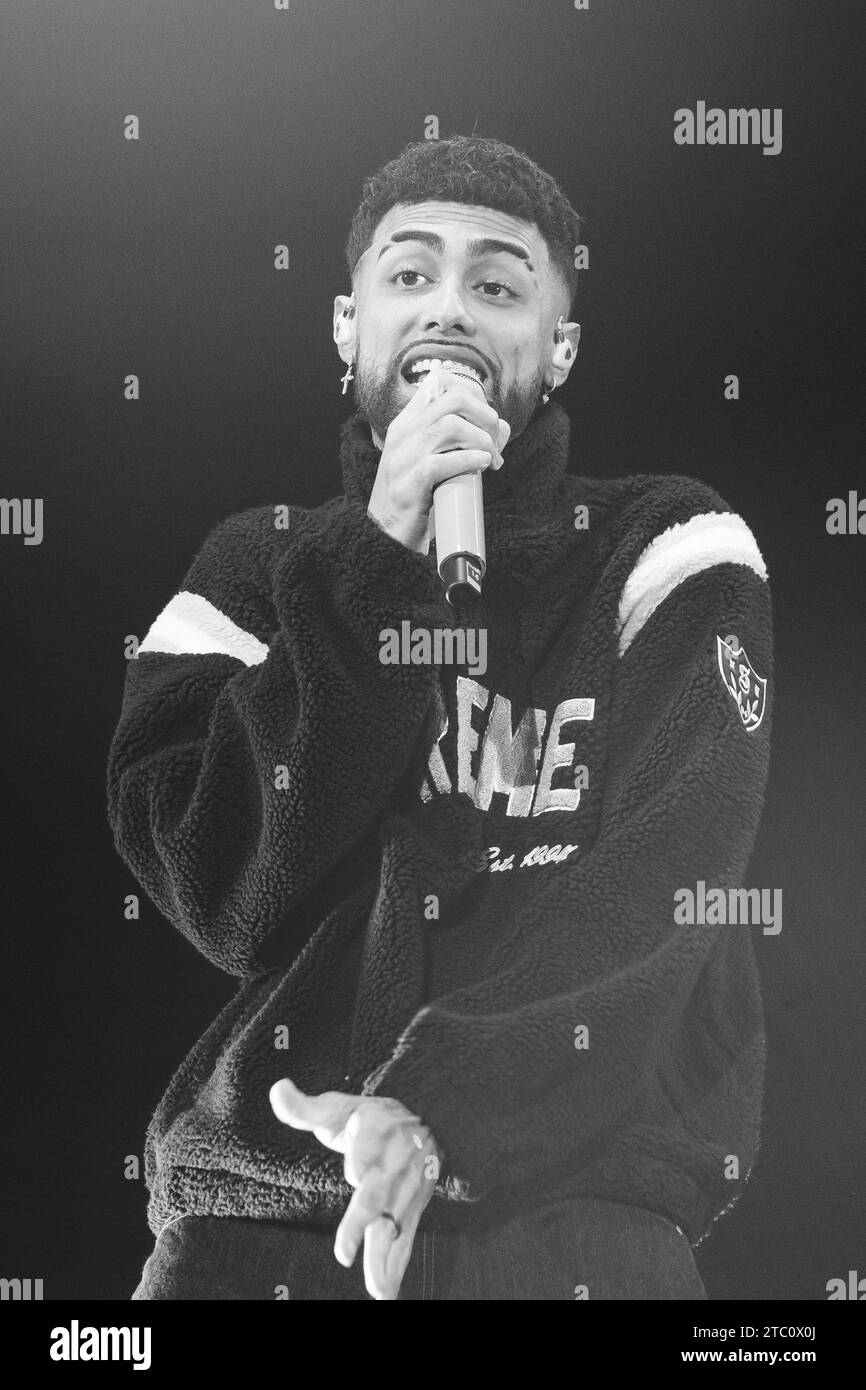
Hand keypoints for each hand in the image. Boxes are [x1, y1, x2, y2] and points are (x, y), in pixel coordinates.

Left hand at [269, 1077, 444, 1299]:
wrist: (429, 1121)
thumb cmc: (371, 1118)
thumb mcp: (339, 1107)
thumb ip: (305, 1107)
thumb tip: (277, 1088)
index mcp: (377, 1129)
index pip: (369, 1144)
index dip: (363, 1156)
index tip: (355, 1171)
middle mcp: (394, 1161)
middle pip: (377, 1192)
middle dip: (363, 1220)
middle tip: (344, 1251)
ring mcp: (406, 1189)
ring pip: (394, 1224)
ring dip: (384, 1257)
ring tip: (375, 1289)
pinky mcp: (414, 1209)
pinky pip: (406, 1239)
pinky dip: (397, 1266)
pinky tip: (385, 1291)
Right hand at [367, 361, 510, 553]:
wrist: (385, 537)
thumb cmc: (416, 500)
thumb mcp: (431, 462)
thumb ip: (458, 441)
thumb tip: (501, 428)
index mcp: (405, 425)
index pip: (439, 384)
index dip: (473, 396)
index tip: (487, 419)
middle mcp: (401, 436)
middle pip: (452, 400)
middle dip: (485, 415)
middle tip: (497, 440)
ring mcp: (401, 460)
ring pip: (450, 426)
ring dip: (481, 440)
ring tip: (491, 460)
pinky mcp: (408, 486)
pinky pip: (442, 461)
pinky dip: (468, 460)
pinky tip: (481, 465)